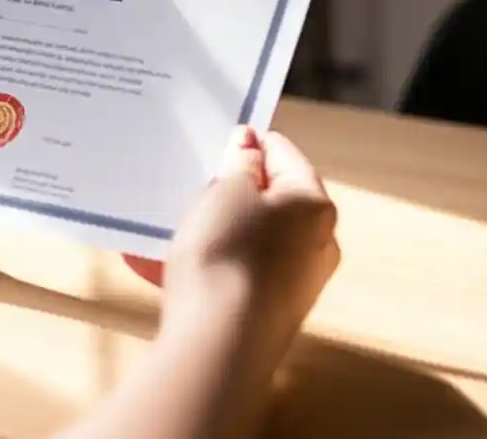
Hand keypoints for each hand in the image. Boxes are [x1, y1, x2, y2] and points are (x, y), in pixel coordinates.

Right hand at [126, 127, 338, 341]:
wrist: (219, 344)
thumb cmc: (226, 254)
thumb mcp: (226, 192)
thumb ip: (240, 163)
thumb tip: (250, 143)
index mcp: (314, 204)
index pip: (284, 154)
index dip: (248, 143)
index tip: (215, 142)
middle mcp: (318, 243)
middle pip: (272, 200)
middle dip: (230, 191)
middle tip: (192, 187)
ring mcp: (298, 283)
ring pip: (252, 239)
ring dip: (215, 228)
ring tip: (171, 228)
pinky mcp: (272, 313)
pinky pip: (239, 273)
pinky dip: (210, 263)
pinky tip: (168, 265)